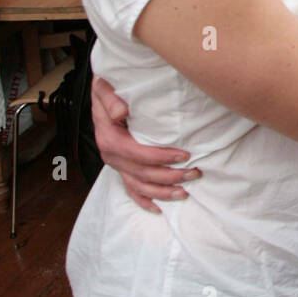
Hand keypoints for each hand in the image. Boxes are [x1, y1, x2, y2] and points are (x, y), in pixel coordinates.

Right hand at [91, 75, 200, 212]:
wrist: (101, 93)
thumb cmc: (108, 89)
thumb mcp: (105, 87)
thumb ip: (110, 98)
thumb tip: (120, 112)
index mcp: (109, 139)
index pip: (138, 154)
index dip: (161, 158)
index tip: (185, 155)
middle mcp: (111, 155)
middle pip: (143, 174)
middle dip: (171, 176)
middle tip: (195, 172)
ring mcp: (116, 164)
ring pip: (139, 186)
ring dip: (162, 192)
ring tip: (185, 193)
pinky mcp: (121, 167)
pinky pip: (131, 189)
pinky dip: (144, 201)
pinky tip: (158, 209)